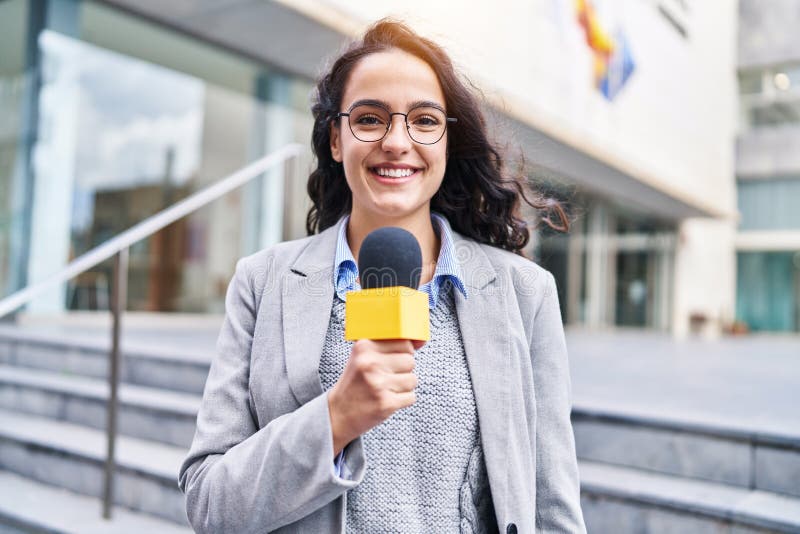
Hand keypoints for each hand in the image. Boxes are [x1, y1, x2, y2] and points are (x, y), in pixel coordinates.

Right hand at [328, 338, 424, 454]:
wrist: (338, 414)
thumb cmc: (356, 382)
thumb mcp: (364, 356)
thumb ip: (390, 344)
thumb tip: (422, 339)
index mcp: (364, 347)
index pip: (404, 342)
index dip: (402, 353)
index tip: (390, 361)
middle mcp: (370, 363)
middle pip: (410, 361)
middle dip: (403, 370)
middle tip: (385, 377)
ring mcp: (377, 384)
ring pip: (413, 380)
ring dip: (403, 387)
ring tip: (385, 389)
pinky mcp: (385, 403)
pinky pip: (411, 397)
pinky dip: (402, 401)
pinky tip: (386, 400)